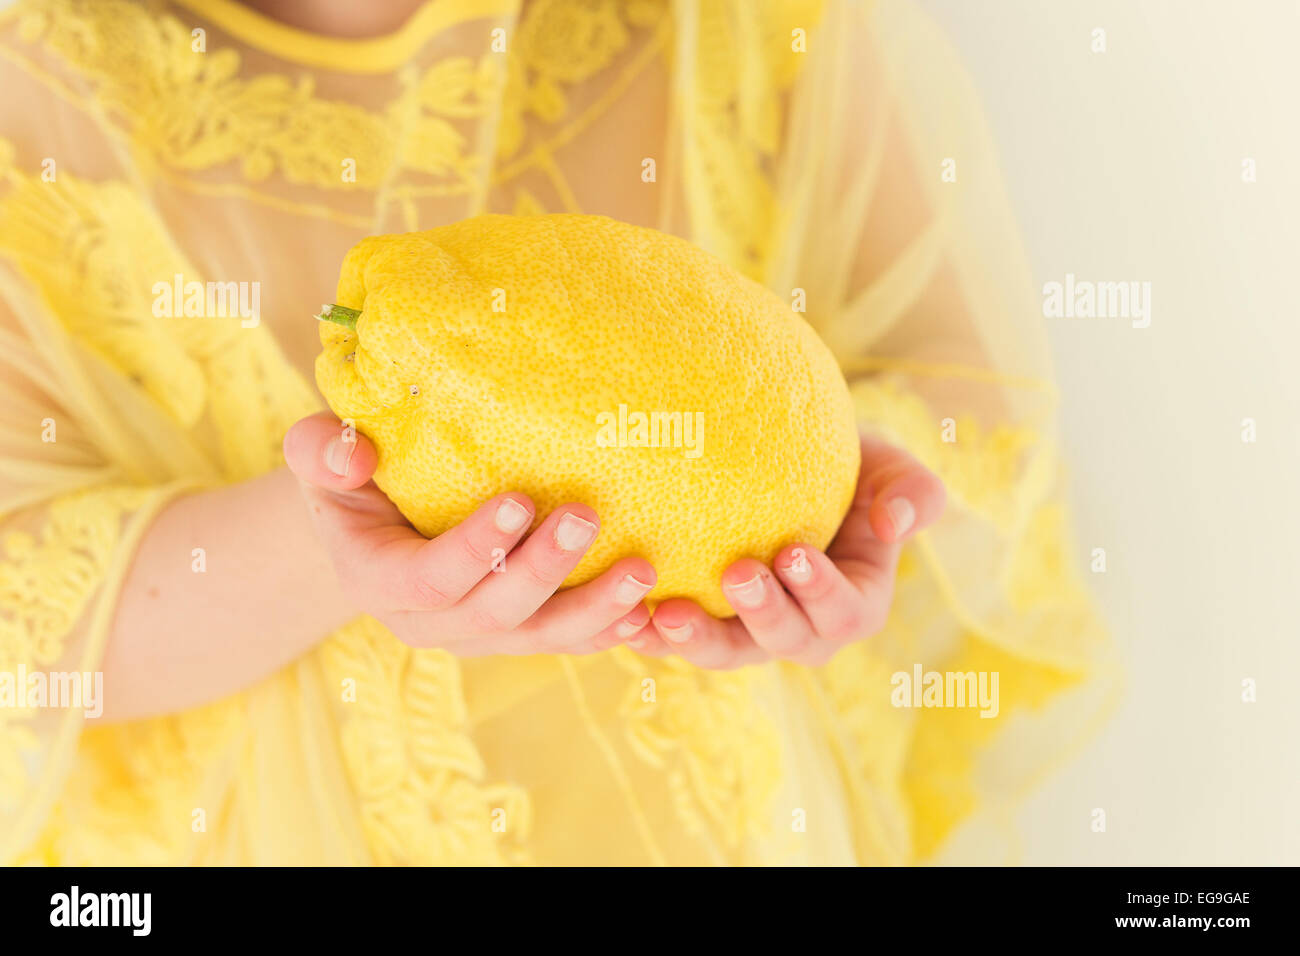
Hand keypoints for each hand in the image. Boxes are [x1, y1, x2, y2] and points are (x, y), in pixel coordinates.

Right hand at [283, 413, 656, 654]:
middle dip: (543, 571)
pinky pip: (563, 642)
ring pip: (537, 637)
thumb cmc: (353, 475)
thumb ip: (318, 450)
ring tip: (641, 575)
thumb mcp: (320, 454)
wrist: (373, 519)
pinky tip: (646, 612)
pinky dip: (606, 631)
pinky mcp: (516, 632)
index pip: (429, 578)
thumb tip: (351, 455)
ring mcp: (476, 634)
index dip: (475, 548)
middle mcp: (428, 621)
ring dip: (592, 612)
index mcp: (377, 579)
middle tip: (586, 515)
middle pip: (492, 613)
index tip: (519, 499)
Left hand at [630, 434, 946, 668]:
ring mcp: (748, 634)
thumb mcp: (892, 468)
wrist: (793, 470)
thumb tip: (898, 520)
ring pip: (723, 651)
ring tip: (662, 611)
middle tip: (735, 573)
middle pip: (781, 639)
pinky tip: (619, 614)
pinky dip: (647, 634)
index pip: (844, 611)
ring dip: (693, 638)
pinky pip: (673, 639)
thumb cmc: (852, 467)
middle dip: (760, 614)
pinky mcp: (702, 624)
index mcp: (854, 605)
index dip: (820, 591)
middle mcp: (802, 631)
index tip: (794, 554)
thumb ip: (912, 492)